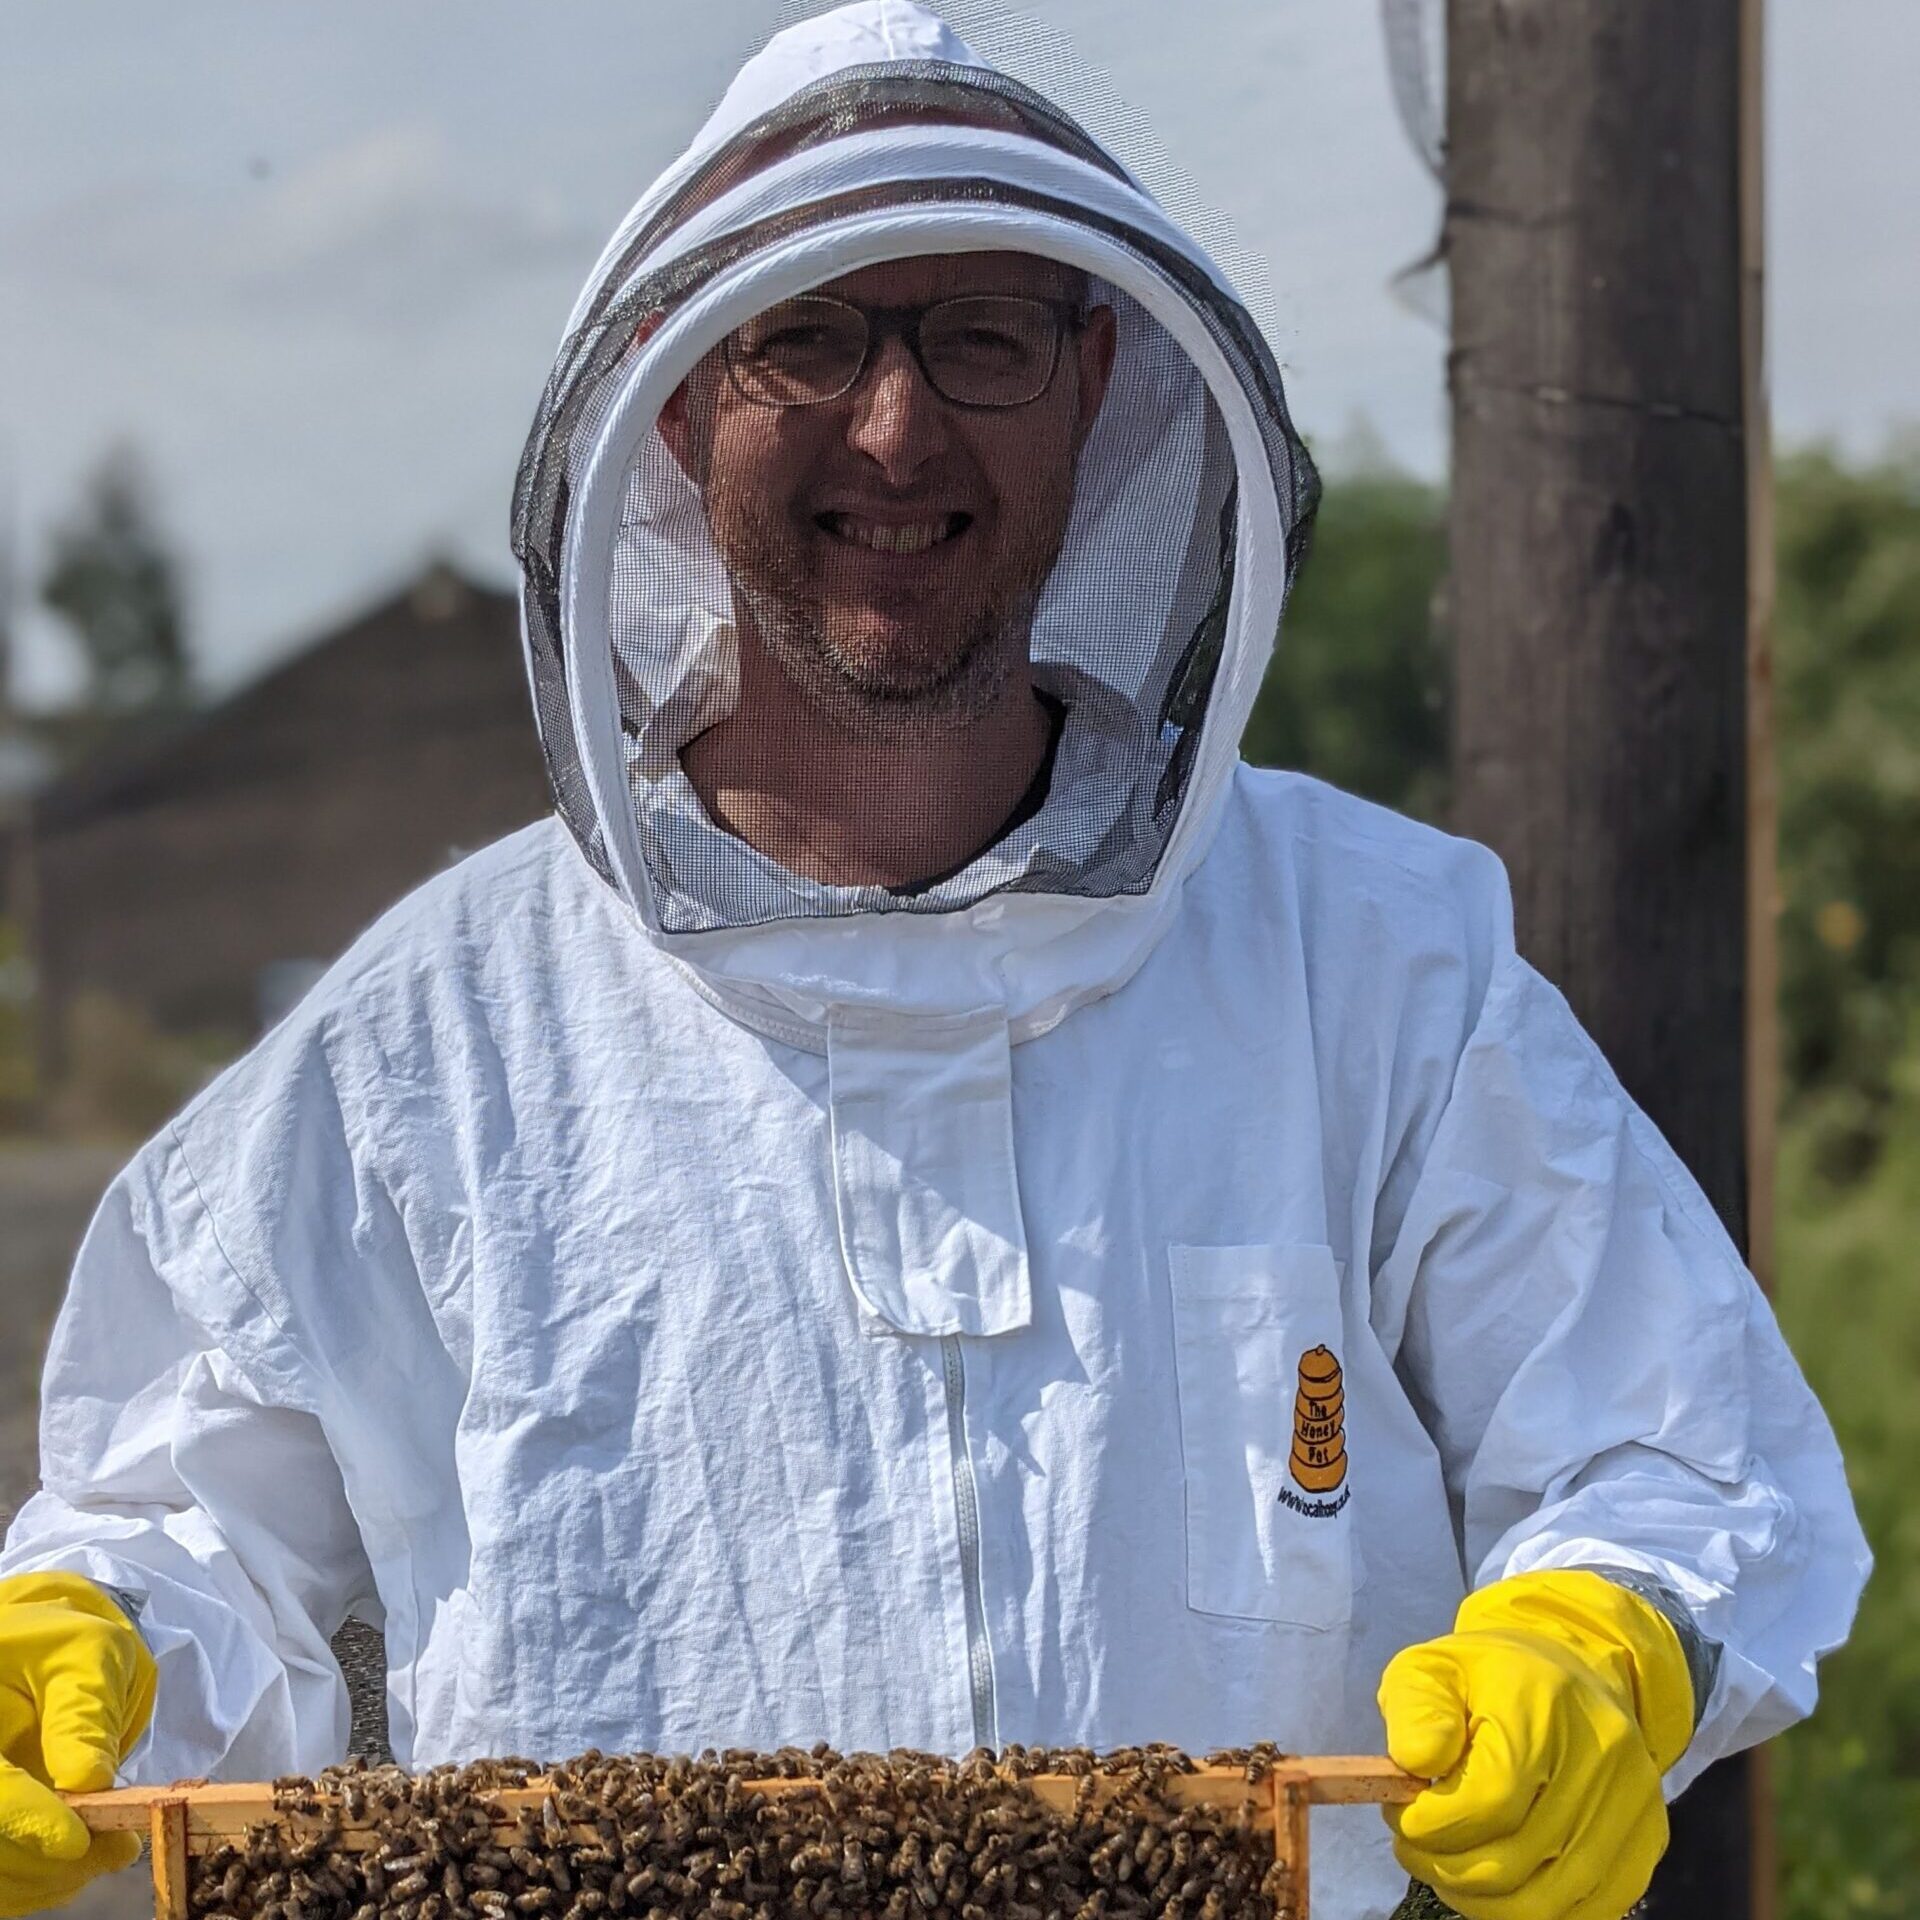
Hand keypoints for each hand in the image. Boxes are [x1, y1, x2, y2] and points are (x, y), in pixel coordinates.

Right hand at [0, 1572, 156, 1917]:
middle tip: (117, 1848)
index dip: (26, 1819)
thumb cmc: (64, 1647)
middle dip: (46, 1857)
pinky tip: (82, 1859)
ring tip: (111, 1851)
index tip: (75, 1841)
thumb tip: (89, 1779)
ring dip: (46, 1876)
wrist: (36, 1658)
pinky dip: (36, 1881)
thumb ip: (83, 1712)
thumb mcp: (85, 1657)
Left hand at [1378, 1570, 1694, 1919]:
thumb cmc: (1489, 1676)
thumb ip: (1416, 1711)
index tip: (1401, 1816)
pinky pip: (1587, 1912)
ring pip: (1546, 1901)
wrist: (1571, 1671)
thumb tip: (1414, 1764)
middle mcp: (1601, 1756)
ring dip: (1480, 1900)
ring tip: (1447, 1867)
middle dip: (1444, 1866)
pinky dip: (1529, 1911)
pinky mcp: (1649, 1840)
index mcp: (1543, 1704)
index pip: (1489, 1800)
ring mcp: (1633, 1804)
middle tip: (1414, 1847)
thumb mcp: (1432, 1668)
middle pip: (1514, 1860)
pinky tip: (1495, 1886)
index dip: (1433, 1825)